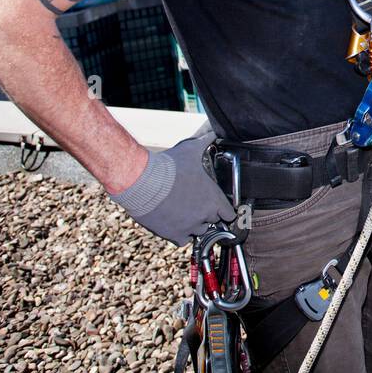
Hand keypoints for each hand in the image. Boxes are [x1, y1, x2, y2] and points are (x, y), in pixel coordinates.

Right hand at [109, 133, 236, 244]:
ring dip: (194, 225)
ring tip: (184, 213)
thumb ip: (206, 141)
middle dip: (207, 215)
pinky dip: (180, 234)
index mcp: (214, 199)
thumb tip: (212, 132)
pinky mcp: (173, 234)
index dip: (223, 210)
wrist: (142, 181)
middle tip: (196, 205)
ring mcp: (190, 227)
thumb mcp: (191, 150)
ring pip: (199, 232)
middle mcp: (205, 215)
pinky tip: (175, 223)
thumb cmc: (168, 166)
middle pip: (213, 222)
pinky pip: (183, 241)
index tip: (218, 207)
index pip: (229, 213)